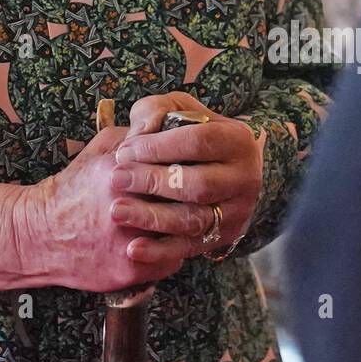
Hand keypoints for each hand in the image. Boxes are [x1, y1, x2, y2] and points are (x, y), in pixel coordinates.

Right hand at [25, 126, 189, 291]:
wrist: (41, 234)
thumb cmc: (73, 189)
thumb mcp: (97, 150)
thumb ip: (132, 136)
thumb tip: (166, 126)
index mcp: (120, 173)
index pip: (174, 165)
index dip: (191, 165)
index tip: (198, 165)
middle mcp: (125, 208)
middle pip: (185, 200)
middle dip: (197, 196)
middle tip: (202, 192)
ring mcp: (129, 242)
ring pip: (184, 234)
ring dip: (190, 224)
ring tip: (188, 215)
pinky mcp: (130, 269)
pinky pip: (173, 260)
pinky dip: (175, 250)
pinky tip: (167, 239)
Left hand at [109, 90, 262, 262]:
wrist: (220, 166)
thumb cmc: (188, 131)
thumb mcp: (177, 110)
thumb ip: (157, 110)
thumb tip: (141, 133)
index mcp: (237, 140)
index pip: (198, 141)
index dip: (158, 147)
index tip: (124, 152)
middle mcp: (245, 178)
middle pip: (198, 184)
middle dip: (152, 182)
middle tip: (116, 179)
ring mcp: (237, 211)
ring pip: (194, 219)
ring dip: (152, 218)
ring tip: (117, 211)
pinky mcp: (223, 238)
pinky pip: (190, 248)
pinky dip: (160, 251)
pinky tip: (133, 249)